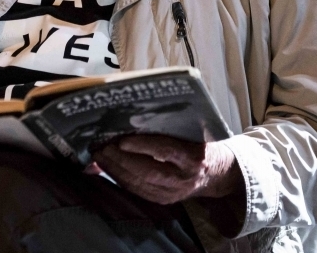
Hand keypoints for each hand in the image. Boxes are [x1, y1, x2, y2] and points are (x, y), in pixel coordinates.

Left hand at [90, 135, 242, 204]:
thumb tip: (137, 116)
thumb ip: (171, 127)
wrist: (216, 173)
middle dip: (121, 160)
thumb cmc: (200, 145)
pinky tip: (108, 169)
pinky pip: (138, 191)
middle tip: (102, 148)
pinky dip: (120, 179)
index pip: (166, 151)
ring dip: (116, 170)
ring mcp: (173, 194)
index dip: (143, 147)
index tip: (122, 141)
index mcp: (194, 158)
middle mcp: (184, 179)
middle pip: (148, 172)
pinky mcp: (164, 201)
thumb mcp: (193, 132)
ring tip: (99, 157)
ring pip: (140, 184)